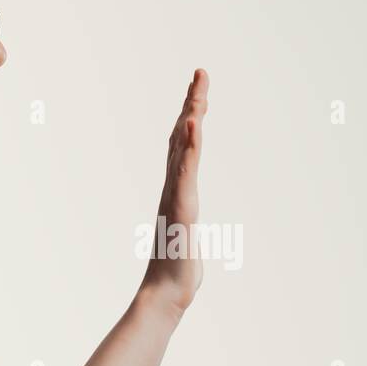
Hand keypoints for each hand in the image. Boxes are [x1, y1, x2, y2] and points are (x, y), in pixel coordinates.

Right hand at [140, 68, 208, 316]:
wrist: (166, 293)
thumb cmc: (176, 269)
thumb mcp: (186, 237)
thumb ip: (185, 225)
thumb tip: (184, 228)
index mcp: (176, 190)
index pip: (184, 145)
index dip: (190, 116)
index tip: (197, 90)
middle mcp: (173, 186)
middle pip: (182, 135)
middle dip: (192, 102)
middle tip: (200, 72)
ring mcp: (176, 194)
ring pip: (184, 147)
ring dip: (192, 115)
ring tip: (199, 88)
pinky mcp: (182, 206)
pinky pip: (186, 170)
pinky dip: (190, 145)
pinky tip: (195, 124)